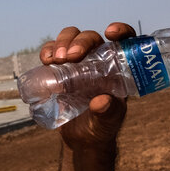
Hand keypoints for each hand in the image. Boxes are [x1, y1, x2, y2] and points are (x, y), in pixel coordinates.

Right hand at [42, 23, 135, 144]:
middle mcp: (98, 61)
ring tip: (56, 60)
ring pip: (71, 38)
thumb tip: (101, 101)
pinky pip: (53, 51)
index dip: (121, 31)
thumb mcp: (108, 122)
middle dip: (80, 41)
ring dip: (62, 42)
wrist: (82, 139)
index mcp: (116, 69)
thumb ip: (108, 113)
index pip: (123, 41)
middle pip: (91, 37)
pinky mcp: (60, 69)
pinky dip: (48, 50)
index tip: (111, 32)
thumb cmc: (102, 127)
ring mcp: (78, 63)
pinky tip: (46, 60)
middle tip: (71, 56)